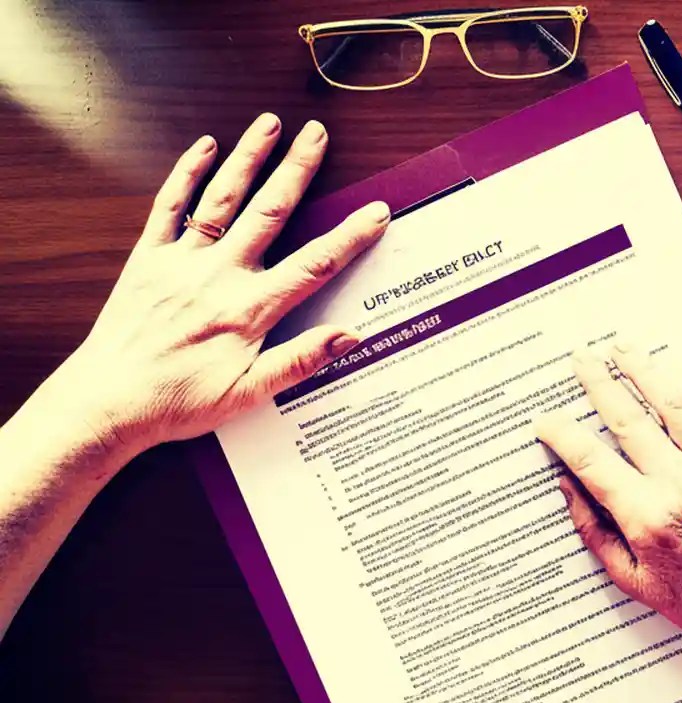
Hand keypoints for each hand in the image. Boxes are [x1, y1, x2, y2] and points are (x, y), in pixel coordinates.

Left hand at [52, 113, 387, 459]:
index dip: (350, 237)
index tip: (376, 212)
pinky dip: (187, 173)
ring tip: (269, 123)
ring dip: (248, 157)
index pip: (313, 265)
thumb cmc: (179, 403)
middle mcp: (219, 276)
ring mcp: (181, 262)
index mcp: (250, 310)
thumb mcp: (248, 395)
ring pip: (223, 198)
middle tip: (317, 134)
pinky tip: (205, 146)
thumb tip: (348, 337)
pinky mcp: (148, 258)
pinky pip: (170, 207)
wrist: (107, 401)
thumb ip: (299, 361)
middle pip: (269, 212)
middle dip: (297, 169)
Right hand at [534, 341, 681, 665]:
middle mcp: (680, 488)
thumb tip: (569, 484)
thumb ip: (593, 529)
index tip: (547, 420)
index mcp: (644, 517)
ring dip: (648, 370)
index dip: (562, 434)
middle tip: (582, 358)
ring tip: (627, 349)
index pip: (591, 460)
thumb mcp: (629, 578)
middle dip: (599, 382)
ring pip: (678, 404)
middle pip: (629, 419)